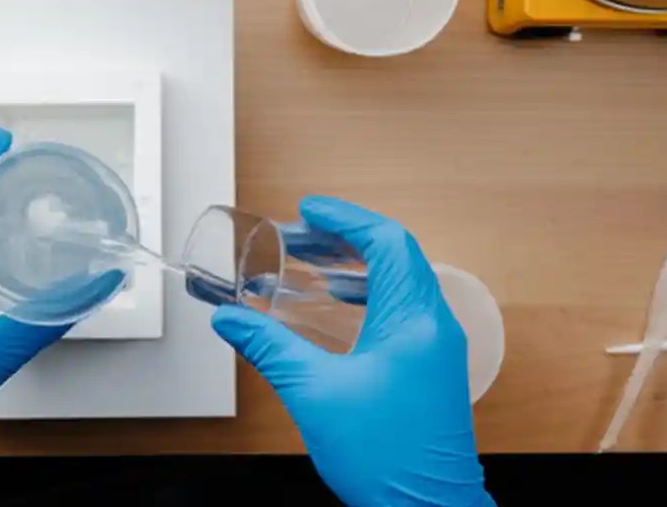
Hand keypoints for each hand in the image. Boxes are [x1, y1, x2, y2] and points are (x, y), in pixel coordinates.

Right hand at [212, 197, 493, 506]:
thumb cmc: (385, 458)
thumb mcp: (313, 393)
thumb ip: (268, 348)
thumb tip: (229, 321)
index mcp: (414, 321)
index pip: (387, 242)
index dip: (346, 218)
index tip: (310, 209)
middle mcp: (434, 327)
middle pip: (396, 257)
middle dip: (347, 239)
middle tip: (305, 232)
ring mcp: (437, 349)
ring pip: (402, 283)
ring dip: (359, 266)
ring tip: (316, 262)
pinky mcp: (432, 370)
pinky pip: (405, 311)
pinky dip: (372, 296)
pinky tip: (342, 307)